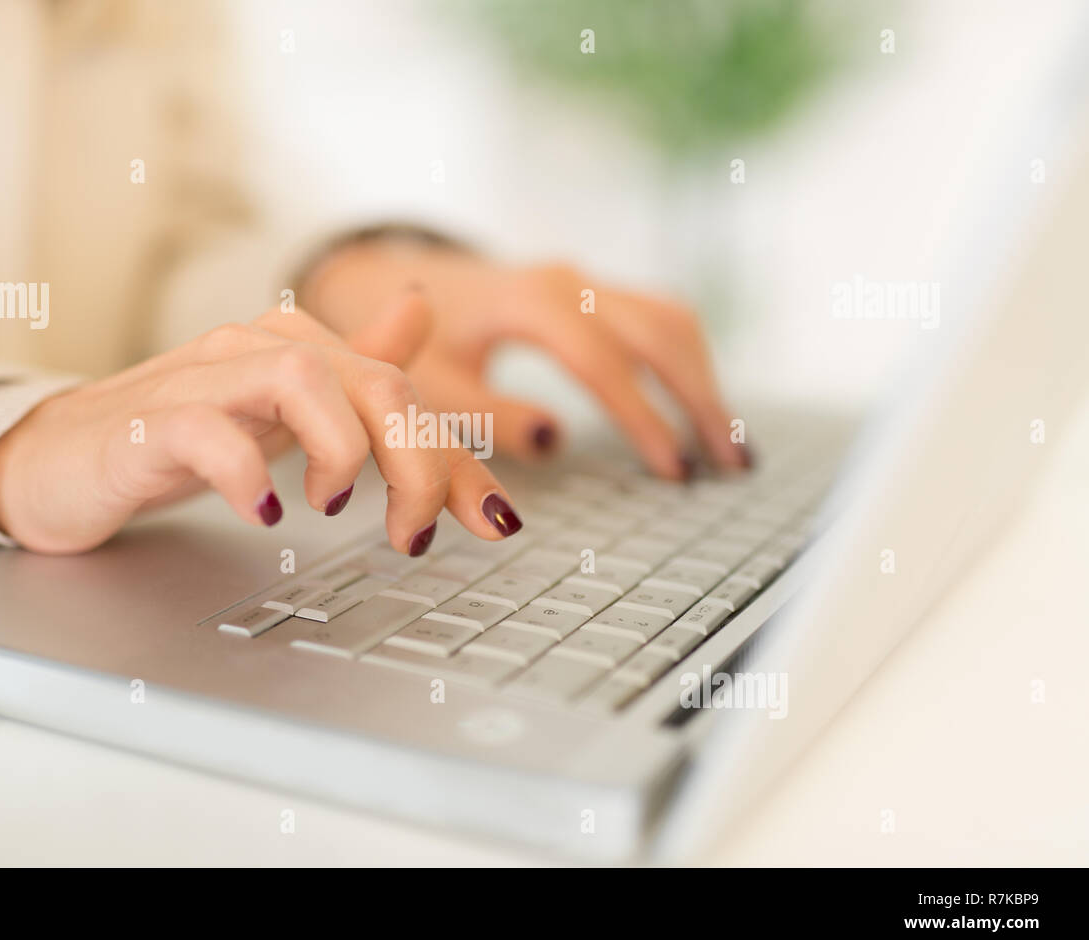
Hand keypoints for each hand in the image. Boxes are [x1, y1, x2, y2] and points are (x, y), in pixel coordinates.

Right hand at [0, 293, 522, 554]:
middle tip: (414, 533)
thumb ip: (355, 366)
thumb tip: (420, 311)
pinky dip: (248, 475)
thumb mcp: (284, 408)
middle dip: (421, 464)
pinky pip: (210, 433)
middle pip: (375, 383)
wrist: (59, 457)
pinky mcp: (149, 425)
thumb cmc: (177, 437)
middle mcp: (258, 350)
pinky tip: (265, 514)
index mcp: (301, 349)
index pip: (407, 394)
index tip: (496, 523)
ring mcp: (202, 382)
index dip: (461, 461)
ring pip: (303, 380)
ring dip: (342, 452)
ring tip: (335, 507)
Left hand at [301, 239, 749, 479]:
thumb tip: (553, 440)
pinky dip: (689, 362)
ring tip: (730, 446)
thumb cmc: (412, 344)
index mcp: (528, 305)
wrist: (392, 282)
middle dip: (700, 399)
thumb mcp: (431, 385)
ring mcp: (586, 284)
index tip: (673, 470)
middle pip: (658, 333)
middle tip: (732, 465)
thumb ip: (487, 413)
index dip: (643, 418)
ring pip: (669, 320)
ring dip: (705, 379)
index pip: (602, 363)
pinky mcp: (594, 293)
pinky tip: (702, 408)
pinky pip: (659, 319)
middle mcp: (568, 284)